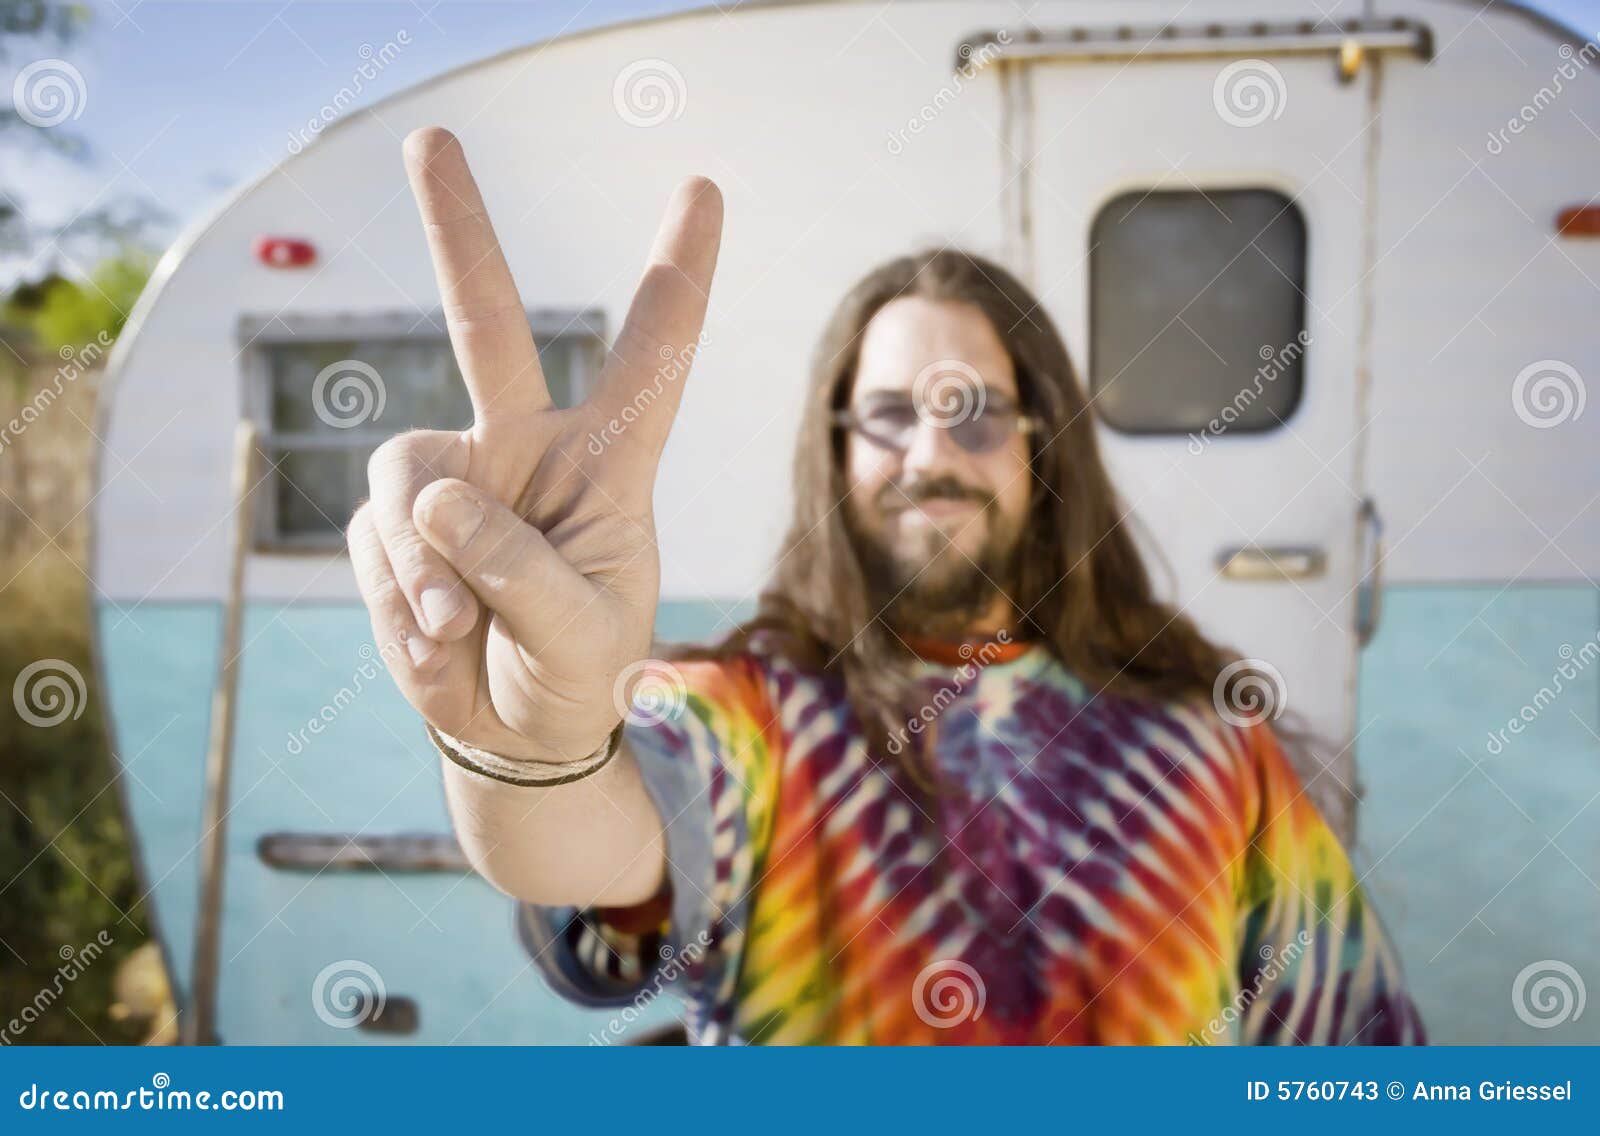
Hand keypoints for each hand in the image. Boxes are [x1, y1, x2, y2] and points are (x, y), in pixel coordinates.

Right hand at [348, 127, 722, 762]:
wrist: (515, 731)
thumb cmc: (578, 673)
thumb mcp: (581, 634)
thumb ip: (519, 567)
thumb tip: (436, 496)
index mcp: (610, 463)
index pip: (650, 358)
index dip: (677, 274)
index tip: (703, 189)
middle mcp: (528, 449)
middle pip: (488, 326)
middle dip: (458, 233)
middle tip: (428, 137)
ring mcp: (456, 482)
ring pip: (406, 473)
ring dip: (425, 564)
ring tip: (460, 628)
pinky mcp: (397, 523)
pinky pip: (377, 538)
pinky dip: (400, 599)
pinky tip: (437, 642)